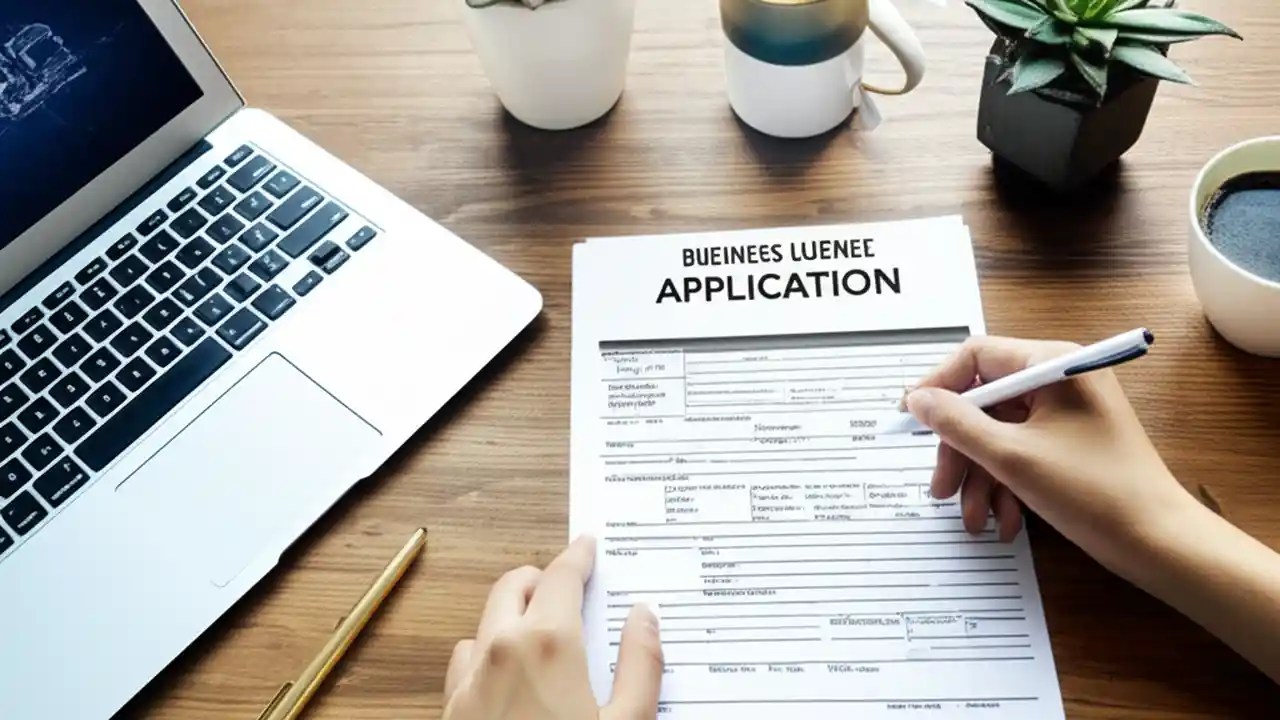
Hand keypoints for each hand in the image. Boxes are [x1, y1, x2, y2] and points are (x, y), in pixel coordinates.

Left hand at [443, 536, 663, 719]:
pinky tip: (509, 678)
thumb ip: (640, 665)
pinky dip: (487, 652)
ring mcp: (467, 682)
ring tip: (543, 634)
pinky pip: (464, 662)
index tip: (588, 546)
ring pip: (485, 623)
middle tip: (569, 587)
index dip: (578, 556)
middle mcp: (498, 650)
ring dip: (511, 615)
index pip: (561, 575)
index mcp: (546, 643)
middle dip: (541, 577)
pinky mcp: (450, 712)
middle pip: (514, 585)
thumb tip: (644, 617)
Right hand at [903, 335, 1197, 576]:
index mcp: (1053, 364)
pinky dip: (1006, 484)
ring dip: (980, 476)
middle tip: (941, 488)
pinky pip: (1021, 452)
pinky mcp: (1070, 443)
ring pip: (999, 433)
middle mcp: (1060, 379)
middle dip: (960, 450)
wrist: (1160, 542)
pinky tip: (1003, 521)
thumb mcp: (1012, 456)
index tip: (909, 420)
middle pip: (984, 402)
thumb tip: (917, 400)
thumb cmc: (1095, 491)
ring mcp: (1066, 412)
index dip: (938, 386)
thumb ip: (957, 423)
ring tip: (973, 518)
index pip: (976, 356)